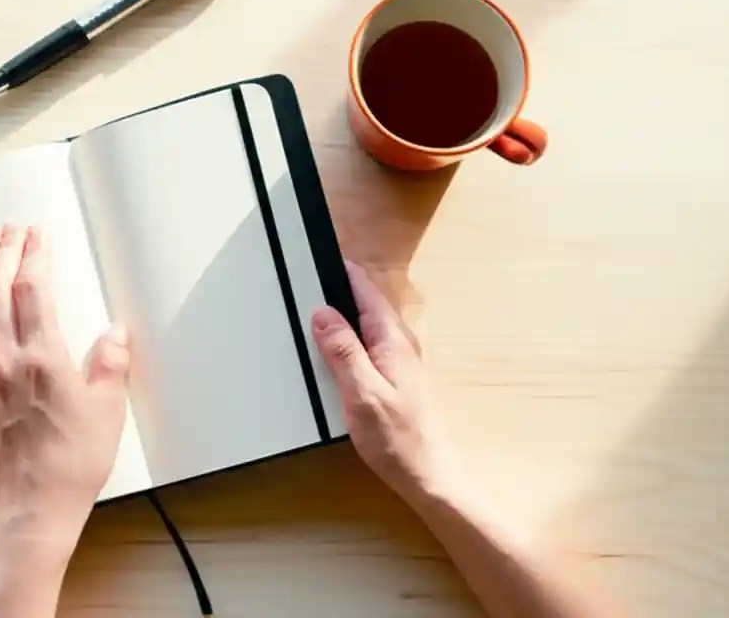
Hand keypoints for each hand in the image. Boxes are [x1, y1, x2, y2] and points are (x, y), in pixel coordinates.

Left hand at [0, 225, 130, 545]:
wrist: (33, 510)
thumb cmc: (71, 465)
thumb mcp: (108, 409)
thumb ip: (109, 363)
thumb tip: (114, 333)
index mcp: (41, 357)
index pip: (31, 288)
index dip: (32, 253)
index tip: (35, 233)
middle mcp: (3, 362)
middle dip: (1, 252)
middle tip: (8, 229)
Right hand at [310, 261, 456, 503]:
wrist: (427, 475)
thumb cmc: (397, 439)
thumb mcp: (362, 393)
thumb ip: (344, 351)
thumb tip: (323, 312)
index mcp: (391, 339)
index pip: (365, 290)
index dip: (341, 270)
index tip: (315, 254)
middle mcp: (397, 343)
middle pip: (364, 303)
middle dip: (335, 290)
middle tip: (301, 281)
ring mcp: (396, 360)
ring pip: (363, 325)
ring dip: (338, 316)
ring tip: (307, 310)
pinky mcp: (390, 377)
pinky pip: (364, 346)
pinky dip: (343, 340)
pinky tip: (326, 351)